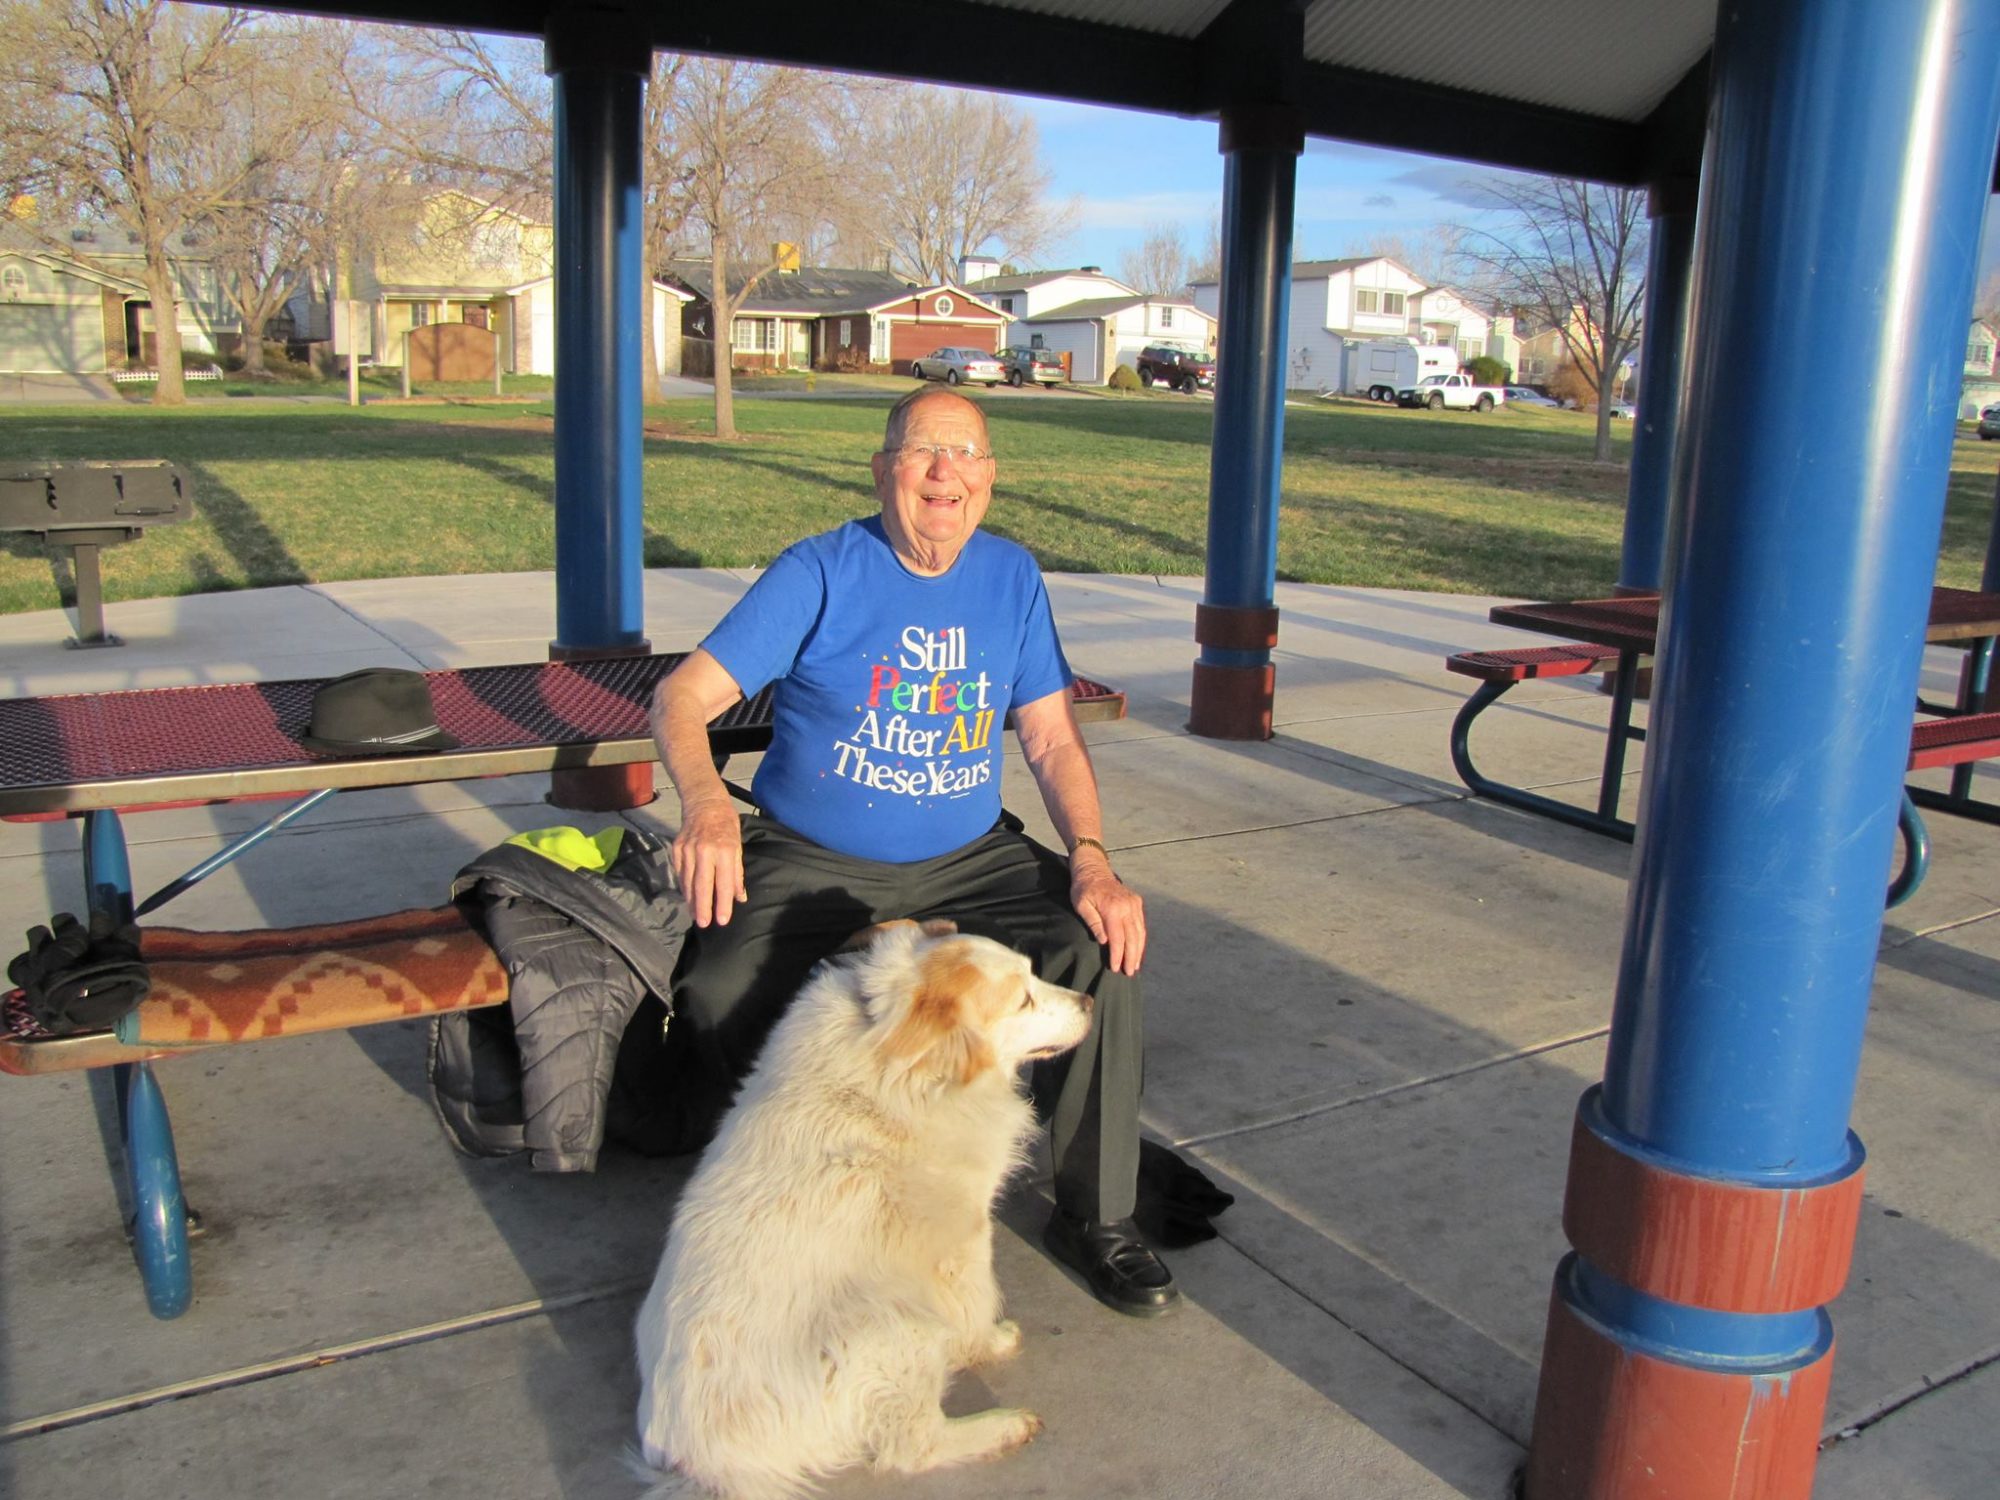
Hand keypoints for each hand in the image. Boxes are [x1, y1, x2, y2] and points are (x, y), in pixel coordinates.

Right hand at [673, 798, 745, 926]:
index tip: (722, 920)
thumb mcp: (738, 846)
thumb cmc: (726, 825)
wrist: (705, 803)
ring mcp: (688, 850)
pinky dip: (684, 887)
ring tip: (696, 915)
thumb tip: (739, 897)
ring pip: (689, 881)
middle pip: (702, 885)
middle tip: (704, 924)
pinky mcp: (676, 849)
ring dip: (692, 901)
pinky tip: (689, 898)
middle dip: (703, 907)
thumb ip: (737, 873)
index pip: (724, 883)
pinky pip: (681, 873)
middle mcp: (705, 851)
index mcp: (725, 850)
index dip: (723, 903)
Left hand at [1070, 851, 1144, 975]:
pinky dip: (1140, 938)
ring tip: (1135, 965)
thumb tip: (1104, 941)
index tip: (1115, 968)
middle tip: (1129, 972)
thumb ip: (1094, 923)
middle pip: (1132, 937)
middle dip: (1131, 957)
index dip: (1118, 955)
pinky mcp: (1137, 902)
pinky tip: (1138, 949)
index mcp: (1113, 908)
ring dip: (1138, 950)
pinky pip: (1140, 924)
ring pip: (1140, 932)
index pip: (1118, 938)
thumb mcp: (1081, 905)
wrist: (1093, 869)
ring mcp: (1134, 904)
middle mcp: (1127, 906)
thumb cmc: (1083, 888)